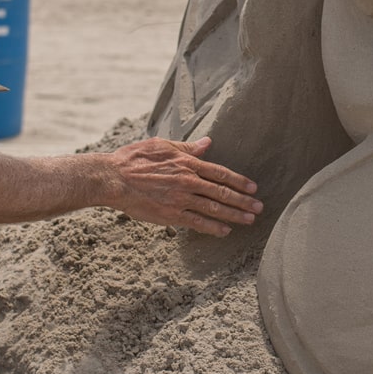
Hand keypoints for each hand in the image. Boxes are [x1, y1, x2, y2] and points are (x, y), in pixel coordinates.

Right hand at [104, 136, 260, 235]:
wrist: (113, 178)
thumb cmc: (134, 159)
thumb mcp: (162, 145)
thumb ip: (187, 147)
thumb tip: (208, 143)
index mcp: (187, 163)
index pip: (220, 173)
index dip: (239, 181)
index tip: (253, 187)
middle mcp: (188, 181)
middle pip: (222, 193)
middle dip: (243, 201)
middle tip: (259, 207)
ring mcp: (180, 200)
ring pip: (214, 209)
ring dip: (234, 215)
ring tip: (249, 220)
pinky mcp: (170, 215)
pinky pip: (197, 223)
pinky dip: (213, 227)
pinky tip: (225, 231)